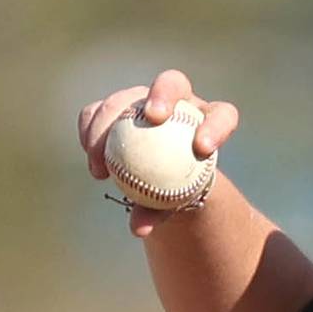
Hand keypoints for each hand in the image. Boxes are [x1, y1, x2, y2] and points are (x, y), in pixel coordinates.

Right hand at [77, 69, 239, 236]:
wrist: (159, 179)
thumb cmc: (177, 192)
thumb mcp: (172, 204)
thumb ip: (158, 212)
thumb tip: (138, 227)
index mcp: (210, 121)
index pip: (222, 115)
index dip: (216, 126)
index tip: (202, 148)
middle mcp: (179, 101)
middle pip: (173, 83)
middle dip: (162, 95)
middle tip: (150, 118)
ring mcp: (143, 98)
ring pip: (126, 98)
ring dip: (109, 124)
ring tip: (102, 163)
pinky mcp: (115, 105)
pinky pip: (97, 111)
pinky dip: (91, 131)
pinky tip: (89, 156)